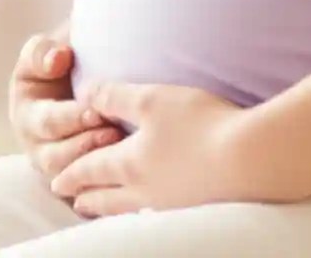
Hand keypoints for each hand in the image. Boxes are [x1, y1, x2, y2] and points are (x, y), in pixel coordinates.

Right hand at [9, 32, 123, 177]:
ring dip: (95, 167)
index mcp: (26, 114)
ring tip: (122, 149)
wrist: (84, 77)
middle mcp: (37, 146)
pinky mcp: (77, 182)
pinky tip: (126, 174)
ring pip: (70, 181)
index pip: (46, 123)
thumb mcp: (45, 51)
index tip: (97, 110)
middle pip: (54, 158)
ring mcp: (57, 167)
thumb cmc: (63, 63)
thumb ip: (43, 51)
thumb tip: (57, 59)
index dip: (71, 119)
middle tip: (114, 134)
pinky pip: (87, 196)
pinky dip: (104, 187)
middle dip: (85, 146)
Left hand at [50, 83, 310, 216]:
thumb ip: (114, 96)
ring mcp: (172, 205)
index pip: (90, 170)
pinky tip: (152, 212)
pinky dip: (144, 215)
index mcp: (128, 163)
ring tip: (105, 211)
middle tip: (74, 202)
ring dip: (112, 210)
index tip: (56, 182)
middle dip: (87, 198)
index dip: (72, 174)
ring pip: (131, 211)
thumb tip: (85, 95)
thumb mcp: (151, 99)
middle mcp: (145, 190)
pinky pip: (158, 216)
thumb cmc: (201, 124)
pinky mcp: (197, 209)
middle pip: (107, 198)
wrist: (254, 159)